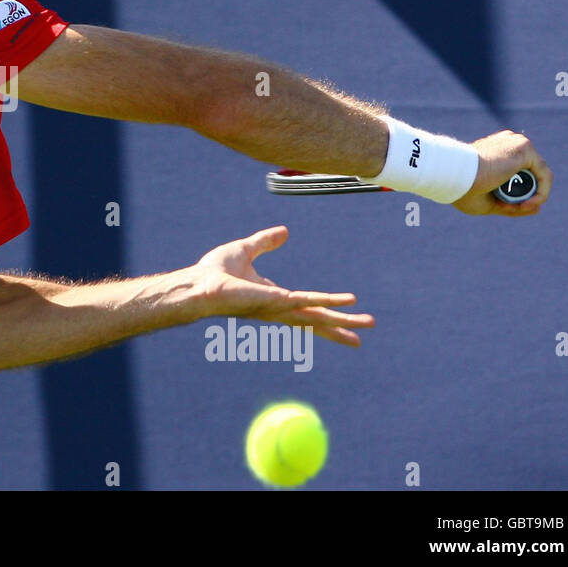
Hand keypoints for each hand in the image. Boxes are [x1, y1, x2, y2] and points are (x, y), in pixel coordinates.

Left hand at [191, 225, 374, 346]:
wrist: (198, 283)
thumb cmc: (214, 272)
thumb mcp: (246, 250)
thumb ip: (266, 242)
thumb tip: (285, 232)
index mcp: (274, 298)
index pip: (305, 308)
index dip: (324, 312)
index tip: (344, 317)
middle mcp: (279, 308)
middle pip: (315, 320)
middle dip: (339, 327)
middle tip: (364, 334)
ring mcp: (279, 307)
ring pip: (317, 315)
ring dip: (343, 319)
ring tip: (369, 324)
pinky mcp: (276, 301)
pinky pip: (307, 300)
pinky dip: (328, 300)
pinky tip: (348, 301)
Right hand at [452, 130, 552, 216]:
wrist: (454, 176)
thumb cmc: (463, 188)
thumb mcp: (490, 201)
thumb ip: (512, 205)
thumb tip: (538, 209)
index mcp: (496, 151)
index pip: (517, 173)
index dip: (515, 194)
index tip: (502, 207)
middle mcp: (508, 144)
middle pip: (528, 175)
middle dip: (522, 196)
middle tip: (506, 208)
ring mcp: (517, 144)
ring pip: (537, 176)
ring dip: (530, 197)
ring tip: (515, 207)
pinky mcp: (525, 149)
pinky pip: (544, 175)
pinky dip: (541, 193)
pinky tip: (529, 203)